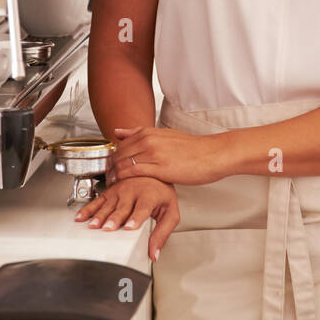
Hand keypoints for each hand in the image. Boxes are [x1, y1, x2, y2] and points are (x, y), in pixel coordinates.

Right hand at [75, 176, 179, 262]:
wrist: (153, 173)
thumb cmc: (161, 194)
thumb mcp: (169, 213)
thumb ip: (162, 234)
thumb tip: (154, 253)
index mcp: (150, 196)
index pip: (143, 208)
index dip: (136, 217)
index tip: (130, 227)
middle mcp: (133, 191)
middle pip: (123, 207)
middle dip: (114, 218)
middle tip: (108, 228)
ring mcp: (120, 191)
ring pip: (108, 205)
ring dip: (100, 215)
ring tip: (93, 226)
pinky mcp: (110, 192)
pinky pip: (97, 201)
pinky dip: (88, 209)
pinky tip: (81, 217)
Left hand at [110, 127, 226, 185]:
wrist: (212, 155)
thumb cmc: (193, 148)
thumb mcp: (165, 135)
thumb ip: (140, 133)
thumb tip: (119, 131)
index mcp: (149, 132)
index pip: (120, 144)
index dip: (112, 157)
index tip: (110, 167)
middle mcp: (148, 141)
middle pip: (118, 155)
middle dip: (109, 168)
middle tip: (107, 178)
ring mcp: (153, 154)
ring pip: (122, 164)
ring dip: (114, 176)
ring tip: (113, 185)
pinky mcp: (159, 169)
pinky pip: (132, 174)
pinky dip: (124, 181)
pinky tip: (123, 187)